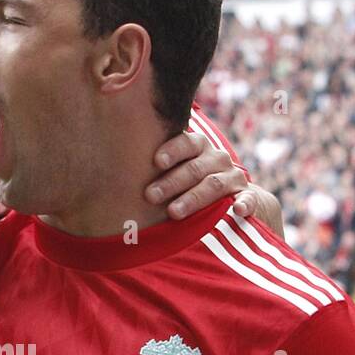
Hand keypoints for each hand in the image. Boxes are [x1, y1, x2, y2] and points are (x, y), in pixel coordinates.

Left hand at [145, 131, 281, 236]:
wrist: (234, 200)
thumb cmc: (190, 185)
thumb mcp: (174, 173)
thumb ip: (154, 168)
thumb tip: (106, 167)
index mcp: (198, 149)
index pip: (186, 142)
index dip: (171, 150)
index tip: (155, 162)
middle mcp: (217, 159)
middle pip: (195, 168)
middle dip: (171, 182)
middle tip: (150, 196)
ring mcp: (234, 179)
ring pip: (214, 185)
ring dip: (193, 198)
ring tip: (173, 212)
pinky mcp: (248, 199)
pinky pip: (249, 200)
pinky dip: (244, 205)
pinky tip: (236, 211)